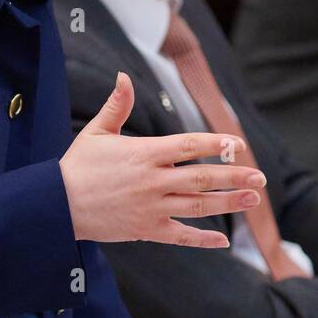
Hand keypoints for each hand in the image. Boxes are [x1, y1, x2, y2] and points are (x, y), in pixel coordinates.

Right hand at [60, 72, 265, 246]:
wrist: (56, 206)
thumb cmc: (77, 166)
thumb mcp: (97, 132)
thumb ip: (118, 105)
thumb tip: (124, 76)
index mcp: (145, 153)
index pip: (190, 145)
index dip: (217, 144)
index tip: (238, 143)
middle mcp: (153, 180)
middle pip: (202, 178)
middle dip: (235, 176)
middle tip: (260, 178)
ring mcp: (151, 207)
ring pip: (198, 206)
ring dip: (228, 203)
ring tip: (253, 200)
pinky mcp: (146, 230)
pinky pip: (181, 237)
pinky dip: (203, 240)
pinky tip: (224, 241)